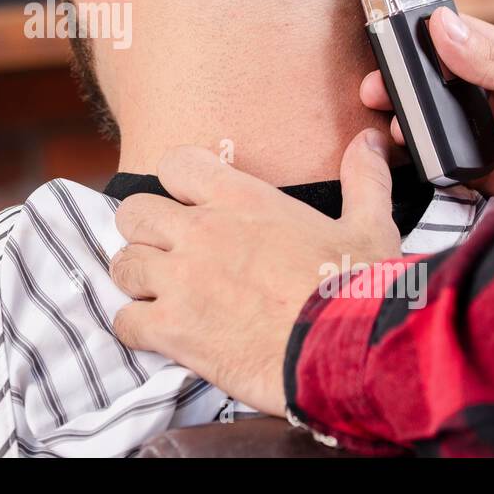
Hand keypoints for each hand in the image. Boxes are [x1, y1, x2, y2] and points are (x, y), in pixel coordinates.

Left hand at [110, 132, 399, 416]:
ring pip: (123, 265)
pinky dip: (136, 329)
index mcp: (242, 199)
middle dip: (145, 231)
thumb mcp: (369, 226)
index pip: (176, 165)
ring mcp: (181, 281)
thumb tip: (369, 141)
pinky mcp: (173, 330)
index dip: (176, 183)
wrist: (346, 352)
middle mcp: (201, 232)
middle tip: (166, 253)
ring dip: (138, 281)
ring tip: (160, 296)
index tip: (187, 202)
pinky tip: (160, 335)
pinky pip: (124, 322)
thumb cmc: (358, 290)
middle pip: (134, 212)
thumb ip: (362, 179)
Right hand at [361, 6, 493, 207]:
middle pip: (447, 95)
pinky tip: (422, 171)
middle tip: (373, 95)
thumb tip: (441, 27)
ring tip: (395, 134)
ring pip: (449, 137)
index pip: (463, 46)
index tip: (385, 45)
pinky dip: (441, 177)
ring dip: (419, 135)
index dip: (422, 44)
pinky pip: (464, 181)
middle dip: (409, 94)